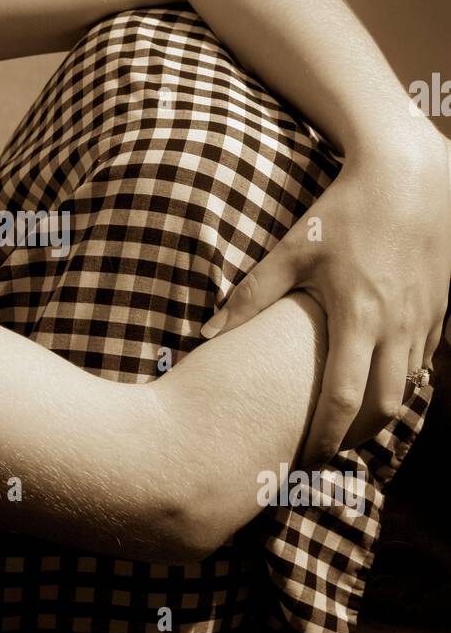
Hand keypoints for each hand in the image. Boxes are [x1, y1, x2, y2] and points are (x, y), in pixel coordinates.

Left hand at [200, 129, 450, 465]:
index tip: (307, 457)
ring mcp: (425, 319)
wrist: (411, 175)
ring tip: (350, 420)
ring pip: (409, 384)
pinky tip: (376, 380)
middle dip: (360, 434)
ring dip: (382, 406)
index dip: (326, 436)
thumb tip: (204, 334)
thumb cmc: (344, 210)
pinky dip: (402, 377)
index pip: (343, 398)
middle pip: (386, 405)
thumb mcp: (293, 249)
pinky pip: (424, 359)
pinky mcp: (441, 308)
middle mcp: (398, 325)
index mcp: (359, 316)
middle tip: (330, 447)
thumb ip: (250, 296)